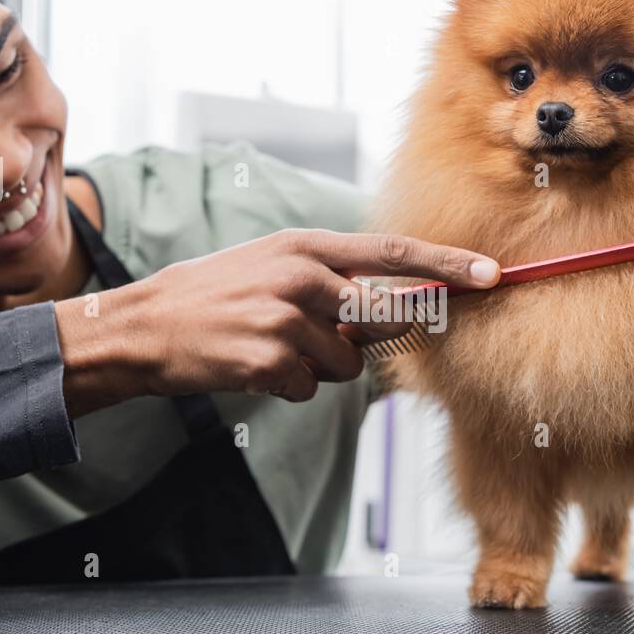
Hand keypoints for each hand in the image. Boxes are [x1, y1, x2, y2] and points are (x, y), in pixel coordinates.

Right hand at [55, 229, 499, 415]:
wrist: (142, 327)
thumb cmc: (213, 298)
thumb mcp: (271, 268)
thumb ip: (330, 283)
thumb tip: (390, 312)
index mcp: (305, 246)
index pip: (393, 252)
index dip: (446, 266)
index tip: (491, 274)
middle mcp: (302, 275)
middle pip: (378, 320)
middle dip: (360, 340)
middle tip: (317, 335)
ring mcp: (286, 317)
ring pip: (345, 363)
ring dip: (315, 368)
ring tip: (267, 348)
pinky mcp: (271, 359)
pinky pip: (309, 387)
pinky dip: (286, 386)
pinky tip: (250, 367)